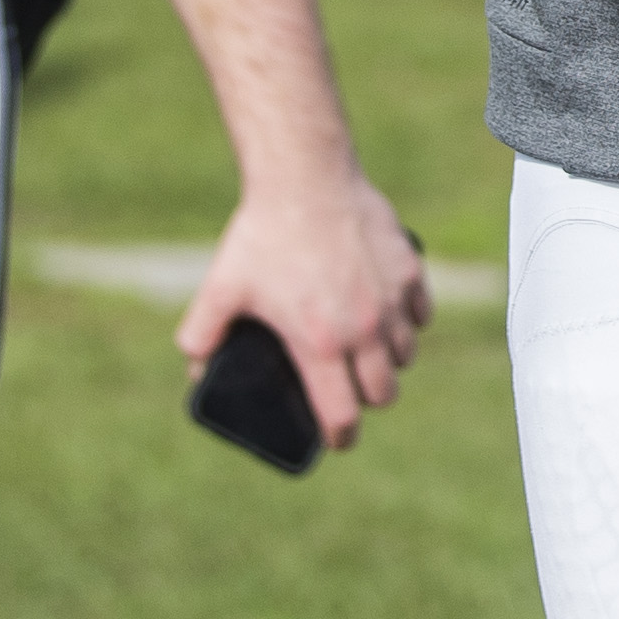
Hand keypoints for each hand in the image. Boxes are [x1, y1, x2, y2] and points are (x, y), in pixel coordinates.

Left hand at [175, 166, 432, 449]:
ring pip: (405, 355)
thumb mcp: (219, 290)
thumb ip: (199, 336)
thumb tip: (196, 368)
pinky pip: (421, 314)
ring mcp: (393, 300)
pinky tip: (389, 315)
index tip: (334, 440)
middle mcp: (364, 329)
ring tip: (366, 352)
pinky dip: (408, 322)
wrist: (307, 179)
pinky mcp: (410, 271)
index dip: (339, 438)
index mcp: (320, 344)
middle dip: (366, 401)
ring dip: (387, 362)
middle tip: (348, 392)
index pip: (343, 416)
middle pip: (384, 394)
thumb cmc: (263, 236)